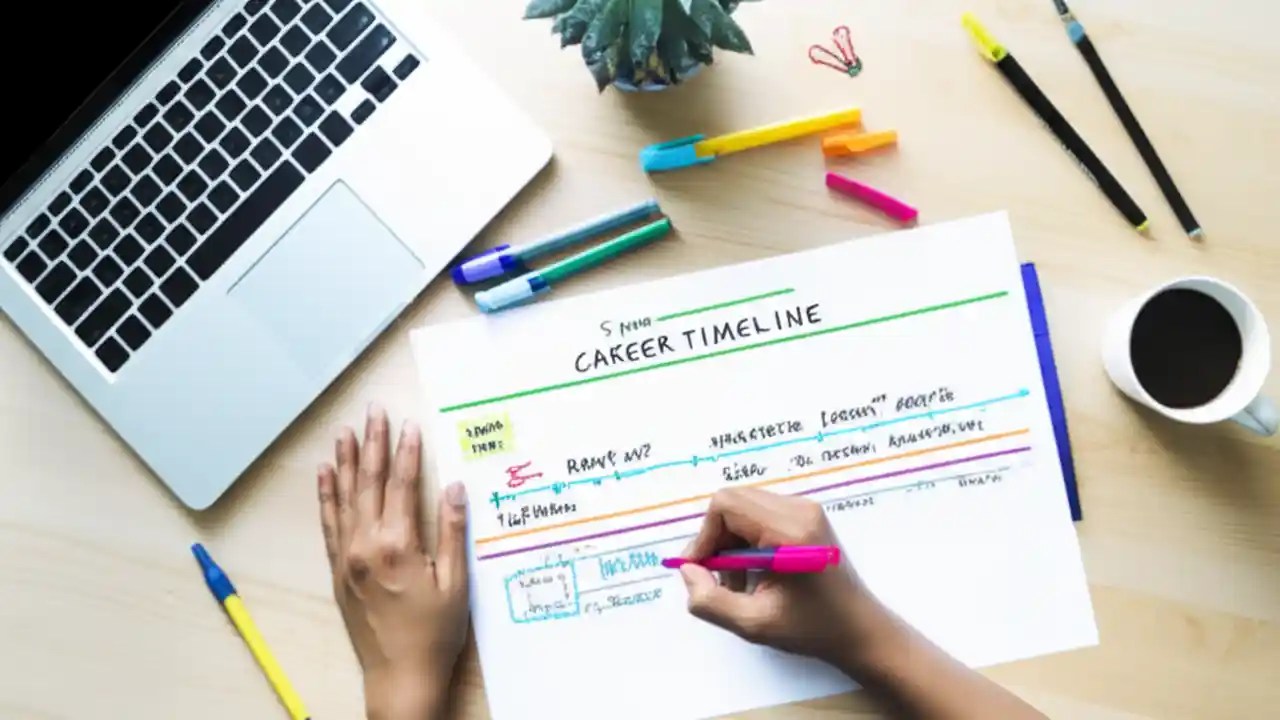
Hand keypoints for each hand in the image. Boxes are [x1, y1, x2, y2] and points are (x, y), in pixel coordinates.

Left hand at [317, 405, 469, 719]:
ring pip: (345, 498)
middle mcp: (366, 545)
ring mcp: (347, 557)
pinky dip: (327, 496)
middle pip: (370, 483)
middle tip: (373, 413)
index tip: (410, 426)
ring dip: (347, 462)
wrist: (400, 676)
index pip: (402, 485)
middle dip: (374, 445)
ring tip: (346, 432)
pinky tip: (326, 475)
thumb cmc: (434, 633)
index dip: (407, 453)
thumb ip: (453, 532)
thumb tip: (454, 488)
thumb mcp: (455, 583)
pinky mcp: (338, 571)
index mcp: (398, 544)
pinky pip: (329, 524)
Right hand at [679, 488, 1049, 719]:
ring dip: (731, 541)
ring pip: (744, 506)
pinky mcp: (807, 516)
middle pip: (733, 501)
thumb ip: (710, 600)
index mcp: (791, 531)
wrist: (860, 630)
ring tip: (740, 582)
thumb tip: (687, 571)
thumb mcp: (753, 624)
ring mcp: (807, 509)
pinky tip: (756, 572)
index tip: (700, 570)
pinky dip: (747, 540)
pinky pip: (760, 514)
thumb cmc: (813, 628)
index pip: (727, 505)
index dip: (704, 535)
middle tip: (717, 578)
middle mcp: (800, 509)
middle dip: (716, 538)